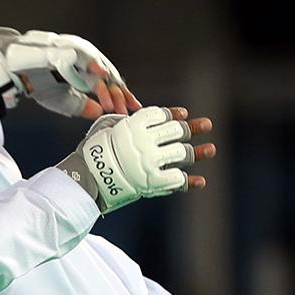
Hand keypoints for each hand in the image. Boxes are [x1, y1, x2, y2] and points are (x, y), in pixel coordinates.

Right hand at [0, 27, 141, 118]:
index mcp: (83, 68)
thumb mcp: (62, 99)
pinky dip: (93, 68)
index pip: (107, 81)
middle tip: (127, 108)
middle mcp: (83, 58)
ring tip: (114, 103)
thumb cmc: (33, 80)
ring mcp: (75, 52)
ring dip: (107, 88)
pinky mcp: (64, 49)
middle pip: (108, 75)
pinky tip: (102, 77)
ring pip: (98, 69)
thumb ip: (81, 105)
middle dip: (119, 93)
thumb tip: (99, 112)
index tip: (130, 107)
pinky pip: (82, 59)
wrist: (9, 70)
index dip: (120, 94)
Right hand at [58, 105, 215, 213]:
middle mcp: (145, 141)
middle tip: (205, 125)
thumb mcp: (105, 128)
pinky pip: (177, 180)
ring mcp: (151, 161)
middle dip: (191, 128)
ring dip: (198, 152)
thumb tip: (138, 113)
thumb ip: (124, 120)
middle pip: (176, 131)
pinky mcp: (152, 181)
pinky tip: (200, 180)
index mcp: (133, 125)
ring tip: (210, 149)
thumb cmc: (92, 153)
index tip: (184, 113)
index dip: (174, 114)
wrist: (84, 180)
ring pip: (182, 154)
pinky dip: (189, 182)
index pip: (160, 115)